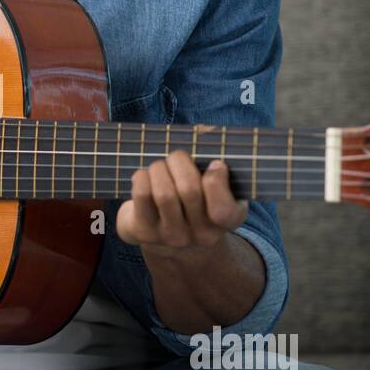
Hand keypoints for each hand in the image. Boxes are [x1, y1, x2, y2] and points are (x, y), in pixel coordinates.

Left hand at [116, 152, 247, 255]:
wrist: (170, 238)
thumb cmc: (196, 200)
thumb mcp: (217, 188)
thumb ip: (217, 166)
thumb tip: (204, 131)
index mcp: (227, 222)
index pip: (223, 210)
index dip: (217, 181)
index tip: (214, 164)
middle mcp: (201, 236)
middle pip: (189, 191)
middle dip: (179, 162)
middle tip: (176, 157)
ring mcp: (172, 237)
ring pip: (164, 193)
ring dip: (159, 168)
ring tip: (160, 166)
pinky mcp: (144, 232)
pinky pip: (142, 195)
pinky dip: (142, 176)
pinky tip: (146, 177)